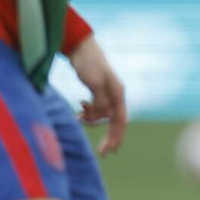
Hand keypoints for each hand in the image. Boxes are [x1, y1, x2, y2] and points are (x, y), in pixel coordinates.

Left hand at [66, 36, 127, 155]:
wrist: (80, 47)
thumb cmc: (88, 62)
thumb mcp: (94, 82)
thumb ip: (100, 101)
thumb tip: (106, 117)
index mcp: (118, 93)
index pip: (121, 120)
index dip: (116, 137)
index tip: (109, 151)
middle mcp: (115, 95)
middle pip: (114, 122)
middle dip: (109, 136)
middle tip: (102, 153)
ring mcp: (106, 94)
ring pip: (102, 116)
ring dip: (91, 120)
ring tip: (78, 116)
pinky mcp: (97, 92)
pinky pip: (95, 109)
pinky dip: (87, 112)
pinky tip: (79, 109)